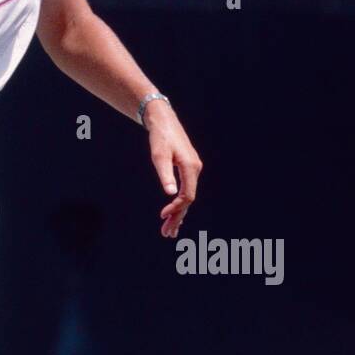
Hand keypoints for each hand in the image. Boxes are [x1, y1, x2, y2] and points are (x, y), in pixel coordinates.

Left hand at [142, 101, 202, 238]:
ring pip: (187, 196)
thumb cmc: (160, 137)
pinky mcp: (187, 167)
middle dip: (177, 217)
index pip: (188, 196)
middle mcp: (195, 169)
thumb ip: (165, 175)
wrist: (163, 120)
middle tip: (167, 234)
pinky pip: (186, 189)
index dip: (176, 208)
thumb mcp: (159, 156)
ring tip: (169, 229)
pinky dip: (179, 203)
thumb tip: (170, 194)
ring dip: (178, 213)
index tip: (162, 216)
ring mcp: (192, 168)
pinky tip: (173, 212)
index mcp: (190, 168)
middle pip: (188, 199)